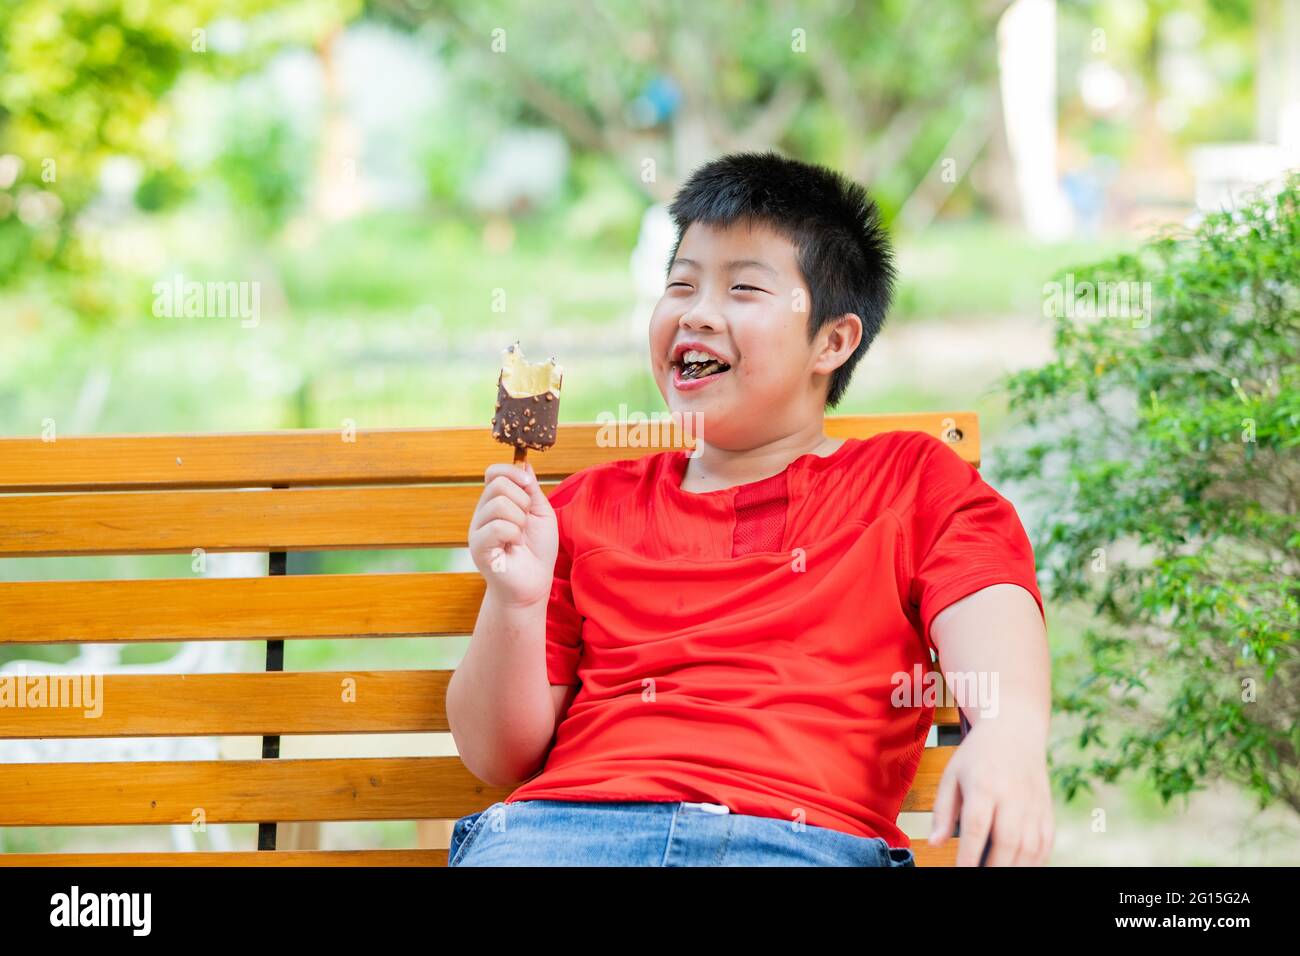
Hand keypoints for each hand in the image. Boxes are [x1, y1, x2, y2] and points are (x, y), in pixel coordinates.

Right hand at [467, 461, 558, 607]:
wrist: (533, 584)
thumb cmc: (537, 550)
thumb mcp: (540, 513)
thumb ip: (531, 489)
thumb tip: (524, 462)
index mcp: (496, 502)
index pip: (493, 472)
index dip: (512, 471)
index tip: (529, 484)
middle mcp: (482, 513)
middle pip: (498, 483)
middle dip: (523, 500)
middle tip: (526, 522)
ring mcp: (477, 529)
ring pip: (500, 504)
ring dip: (520, 520)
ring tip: (520, 537)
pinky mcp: (478, 547)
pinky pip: (497, 526)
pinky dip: (514, 534)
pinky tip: (514, 546)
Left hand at [928, 717, 1053, 865]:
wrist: (1014, 730)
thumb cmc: (977, 756)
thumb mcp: (952, 775)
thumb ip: (942, 810)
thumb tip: (935, 844)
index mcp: (983, 785)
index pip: (976, 826)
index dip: (969, 854)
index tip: (962, 872)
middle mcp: (1012, 796)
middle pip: (1007, 841)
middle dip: (994, 867)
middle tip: (979, 877)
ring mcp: (1034, 805)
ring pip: (1030, 847)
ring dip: (1015, 868)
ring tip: (996, 873)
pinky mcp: (1047, 811)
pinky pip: (1046, 844)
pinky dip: (1035, 862)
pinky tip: (1020, 867)